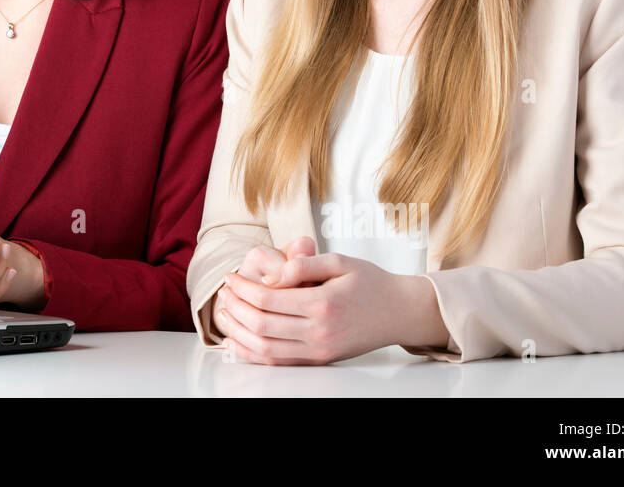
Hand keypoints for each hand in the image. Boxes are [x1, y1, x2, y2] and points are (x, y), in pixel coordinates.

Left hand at [213, 238, 419, 364]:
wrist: (399, 311)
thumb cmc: (369, 281)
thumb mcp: (340, 261)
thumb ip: (304, 265)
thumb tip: (271, 275)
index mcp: (323, 303)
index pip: (268, 299)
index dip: (243, 288)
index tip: (230, 276)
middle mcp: (320, 332)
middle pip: (262, 324)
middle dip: (235, 307)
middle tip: (223, 292)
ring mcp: (319, 350)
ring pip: (266, 348)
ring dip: (238, 331)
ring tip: (224, 313)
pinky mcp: (320, 360)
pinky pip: (279, 363)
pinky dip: (253, 354)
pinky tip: (237, 340)